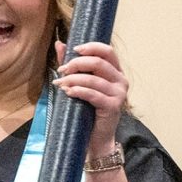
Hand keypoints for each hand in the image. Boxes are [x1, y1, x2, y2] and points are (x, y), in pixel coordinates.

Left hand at [54, 40, 127, 158]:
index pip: (107, 51)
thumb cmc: (88, 110)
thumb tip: (60, 44)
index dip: (91, 47)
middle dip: (77, 64)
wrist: (96, 137)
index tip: (74, 50)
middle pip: (99, 62)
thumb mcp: (80, 84)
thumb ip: (73, 64)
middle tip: (62, 71)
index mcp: (116, 71)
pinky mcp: (113, 106)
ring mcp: (119, 94)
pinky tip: (68, 92)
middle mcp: (121, 80)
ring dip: (73, 79)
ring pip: (93, 79)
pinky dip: (78, 91)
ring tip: (60, 84)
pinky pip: (93, 94)